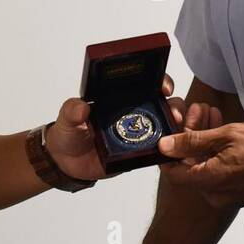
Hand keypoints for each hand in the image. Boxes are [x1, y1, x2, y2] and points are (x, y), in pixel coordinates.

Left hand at [45, 74, 221, 182]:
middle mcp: (136, 113)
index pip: (147, 83)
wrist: (66, 162)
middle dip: (176, 106)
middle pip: (165, 104)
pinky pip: (161, 151)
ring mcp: (141, 134)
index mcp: (121, 98)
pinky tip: (174, 152)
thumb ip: (72, 110)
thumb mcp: (67, 118)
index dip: (160, 81)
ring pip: (168, 127)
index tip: (163, 87)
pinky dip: (170, 150)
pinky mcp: (141, 154)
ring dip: (177, 128)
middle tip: (173, 114)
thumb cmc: (69, 133)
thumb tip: (81, 107)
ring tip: (176, 133)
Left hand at [154, 119, 243, 209]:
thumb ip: (193, 141)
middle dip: (190, 140)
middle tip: (199, 114)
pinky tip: (225, 135)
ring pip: (205, 170)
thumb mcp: (227, 135)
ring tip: (213, 117)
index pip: (172, 174)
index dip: (168, 153)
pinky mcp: (240, 196)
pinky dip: (218, 156)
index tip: (171, 132)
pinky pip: (220, 176)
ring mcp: (229, 198)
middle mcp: (216, 196)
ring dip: (205, 145)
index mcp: (210, 181)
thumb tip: (164, 146)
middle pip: (190, 169)